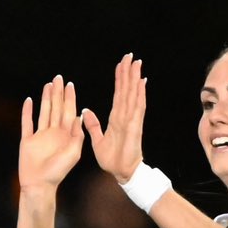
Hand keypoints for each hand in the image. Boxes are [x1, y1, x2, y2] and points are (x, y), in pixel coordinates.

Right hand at [17, 76, 85, 190]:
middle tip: (58, 78)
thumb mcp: (74, 153)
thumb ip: (77, 135)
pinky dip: (27, 111)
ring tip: (47, 85)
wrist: (39, 185)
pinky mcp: (27, 140)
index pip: (69, 112)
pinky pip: (27, 122)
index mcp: (66, 135)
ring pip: (43, 112)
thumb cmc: (58, 172)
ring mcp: (40, 135)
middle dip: (58, 93)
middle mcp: (54, 133)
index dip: (70, 98)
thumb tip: (79, 116)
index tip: (70, 85)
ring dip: (45, 98)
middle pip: (56, 108)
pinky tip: (29, 100)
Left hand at [82, 54, 145, 182]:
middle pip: (127, 90)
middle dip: (128, 73)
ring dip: (134, 78)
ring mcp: (131, 119)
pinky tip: (141, 82)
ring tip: (136, 63)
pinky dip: (140, 94)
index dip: (119, 79)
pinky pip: (137, 107)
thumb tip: (85, 112)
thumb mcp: (97, 140)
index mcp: (116, 118)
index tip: (120, 65)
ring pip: (133, 94)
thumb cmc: (112, 159)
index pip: (118, 94)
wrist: (121, 172)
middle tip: (130, 56)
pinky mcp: (135, 126)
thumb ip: (93, 125)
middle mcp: (125, 115)